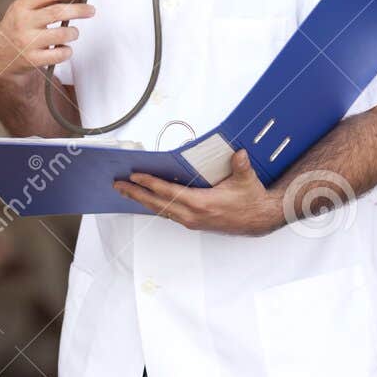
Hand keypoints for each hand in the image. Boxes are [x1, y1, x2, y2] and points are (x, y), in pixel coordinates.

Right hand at [0, 0, 94, 81]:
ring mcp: (28, 42)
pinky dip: (67, 51)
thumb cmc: (18, 26)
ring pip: (62, 35)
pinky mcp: (33, 59)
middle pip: (57, 13)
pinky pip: (59, 55)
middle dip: (79, 10)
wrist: (1, 54)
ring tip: (73, 32)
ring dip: (73, 32)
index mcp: (22, 6)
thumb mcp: (24, 7)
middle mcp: (23, 23)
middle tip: (91, 10)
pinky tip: (64, 48)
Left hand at [113, 149, 283, 235]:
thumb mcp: (247, 181)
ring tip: (126, 191)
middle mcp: (192, 215)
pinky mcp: (193, 223)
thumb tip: (239, 154)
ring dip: (142, 200)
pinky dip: (154, 205)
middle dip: (136, 193)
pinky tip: (146, 199)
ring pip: (160, 210)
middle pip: (157, 204)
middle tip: (118, 185)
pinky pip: (168, 213)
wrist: (258, 220)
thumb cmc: (251, 200)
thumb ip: (241, 166)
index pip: (169, 193)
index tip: (135, 177)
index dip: (150, 184)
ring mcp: (191, 221)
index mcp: (201, 204)